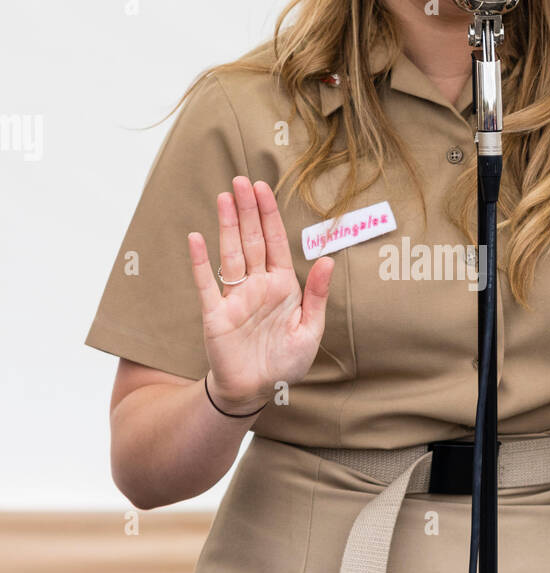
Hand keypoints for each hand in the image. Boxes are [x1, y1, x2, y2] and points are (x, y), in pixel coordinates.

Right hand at [187, 176, 334, 411]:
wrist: (256, 391)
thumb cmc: (284, 362)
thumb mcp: (310, 330)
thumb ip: (317, 295)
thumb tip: (329, 259)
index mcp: (282, 287)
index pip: (274, 243)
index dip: (269, 215)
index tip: (263, 188)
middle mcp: (257, 286)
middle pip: (251, 240)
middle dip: (248, 210)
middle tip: (241, 180)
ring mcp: (234, 298)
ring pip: (231, 253)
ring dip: (227, 226)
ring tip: (224, 197)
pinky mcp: (215, 314)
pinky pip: (206, 284)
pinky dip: (201, 262)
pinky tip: (196, 238)